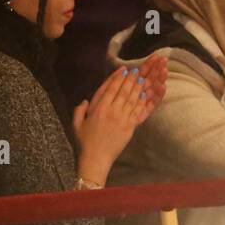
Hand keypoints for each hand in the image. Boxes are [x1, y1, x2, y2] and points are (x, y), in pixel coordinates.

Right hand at [72, 55, 167, 184]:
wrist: (95, 159)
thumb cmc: (84, 141)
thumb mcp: (76, 123)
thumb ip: (79, 109)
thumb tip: (85, 100)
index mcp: (98, 108)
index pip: (110, 88)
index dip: (118, 77)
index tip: (124, 69)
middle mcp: (112, 111)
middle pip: (124, 90)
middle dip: (133, 77)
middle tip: (142, 66)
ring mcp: (122, 119)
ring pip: (134, 98)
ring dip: (141, 85)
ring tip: (148, 74)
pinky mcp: (130, 127)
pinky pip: (139, 111)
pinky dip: (145, 101)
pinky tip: (148, 93)